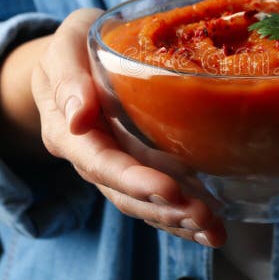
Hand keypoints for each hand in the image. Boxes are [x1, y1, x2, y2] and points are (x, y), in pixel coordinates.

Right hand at [30, 9, 225, 246]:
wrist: (75, 56)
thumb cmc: (72, 47)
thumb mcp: (63, 49)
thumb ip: (67, 79)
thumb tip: (79, 117)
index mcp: (68, 132)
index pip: (100, 163)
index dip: (134, 181)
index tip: (169, 191)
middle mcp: (91, 157)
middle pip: (124, 193)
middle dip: (164, 210)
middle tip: (204, 218)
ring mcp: (115, 165)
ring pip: (143, 203)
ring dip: (177, 220)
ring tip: (215, 232)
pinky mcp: (136, 165)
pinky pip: (155, 196)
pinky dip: (181, 213)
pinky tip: (210, 226)